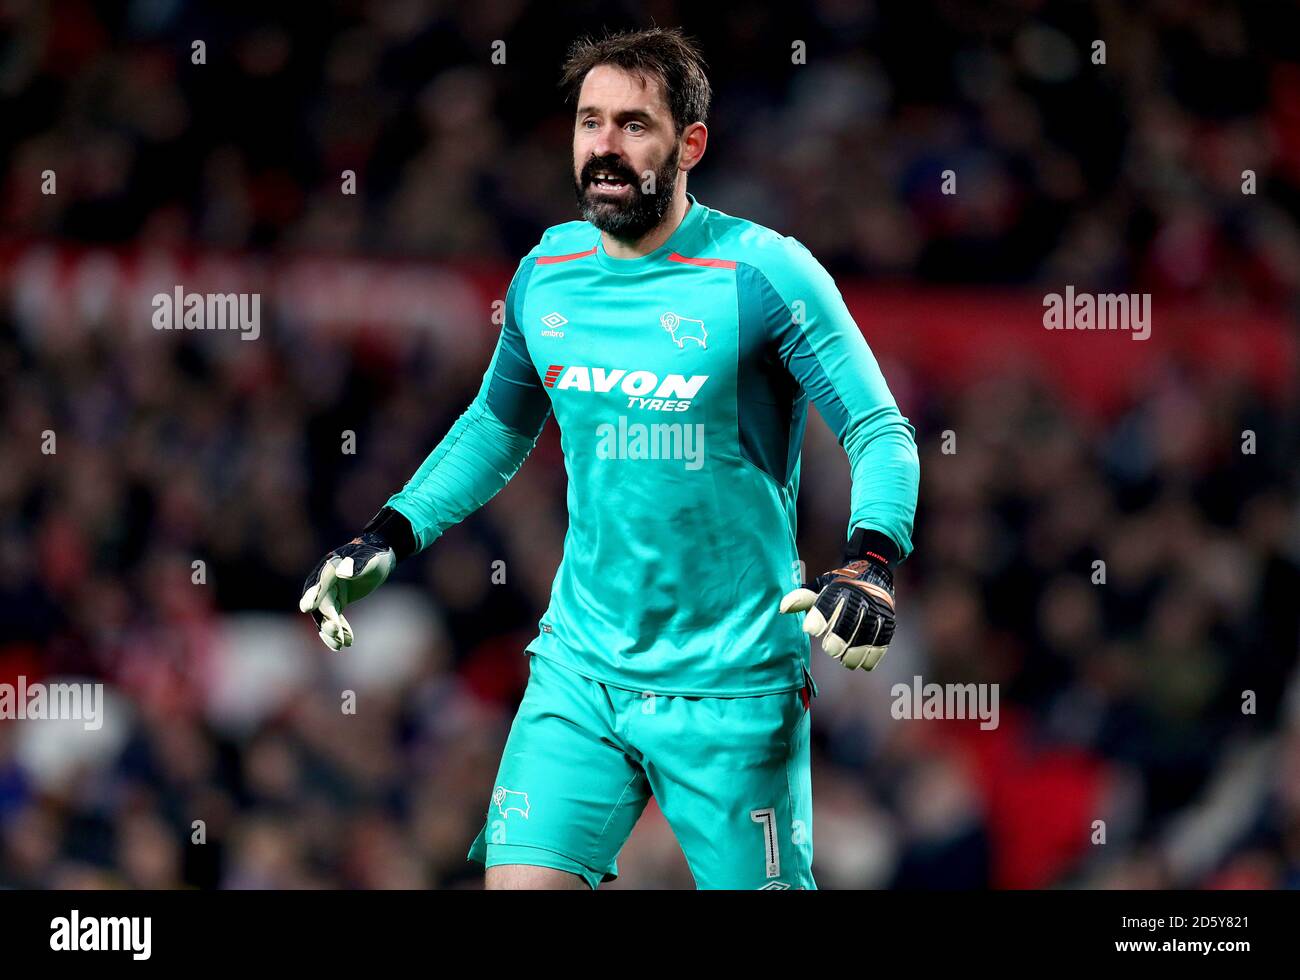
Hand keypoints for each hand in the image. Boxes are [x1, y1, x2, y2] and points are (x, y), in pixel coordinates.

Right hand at [299, 532, 394, 649]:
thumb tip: (342, 572)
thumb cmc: (374, 555)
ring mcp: (329, 592)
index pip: (319, 584)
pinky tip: (349, 642)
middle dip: (327, 620)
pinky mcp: (337, 600)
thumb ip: (356, 565)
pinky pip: (335, 618)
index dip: (312, 595)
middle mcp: (325, 582)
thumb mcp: (368, 559)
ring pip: (326, 615)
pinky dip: (341, 629)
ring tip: (341, 645)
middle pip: (321, 604)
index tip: (306, 608)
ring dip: (332, 630)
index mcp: (329, 568)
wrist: (379, 556)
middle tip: (336, 635)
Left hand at [780, 546, 895, 670]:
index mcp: (839, 589)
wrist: (872, 572)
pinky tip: (865, 664)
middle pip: (850, 620)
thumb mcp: (820, 587)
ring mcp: (875, 610)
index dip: (819, 617)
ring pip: (868, 633)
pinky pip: (883, 639)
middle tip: (831, 650)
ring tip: (846, 661)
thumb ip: (802, 598)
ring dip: (858, 650)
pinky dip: (875, 654)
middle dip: (840, 637)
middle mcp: (859, 598)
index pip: (828, 604)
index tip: (811, 630)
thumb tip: (783, 608)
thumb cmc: (838, 587)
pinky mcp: (887, 620)